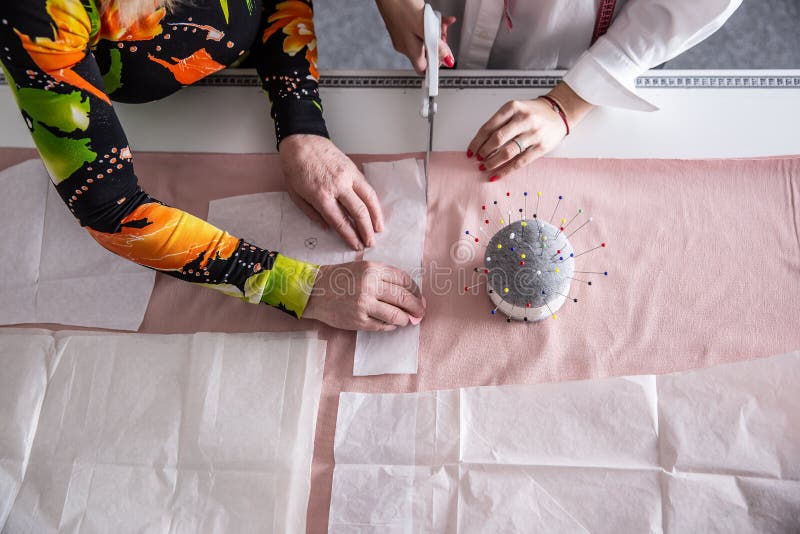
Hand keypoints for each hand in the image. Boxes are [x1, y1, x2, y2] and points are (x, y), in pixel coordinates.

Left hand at [280, 134, 382, 250]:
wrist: (301, 142)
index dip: (350, 236)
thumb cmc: (295, 168)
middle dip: (366, 230)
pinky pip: (367, 187)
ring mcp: (348, 176)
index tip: (356, 245)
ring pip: (368, 199)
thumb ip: (312, 213)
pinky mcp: (353, 169)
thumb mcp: (295, 195)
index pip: (340, 222)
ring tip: (379, 229)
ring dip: (376, 216)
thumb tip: (327, 227)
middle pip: (358, 213)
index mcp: (321, 196)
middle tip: (370, 242)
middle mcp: (337, 187)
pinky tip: (375, 210)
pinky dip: (373, 201)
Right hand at [304, 261, 425, 330]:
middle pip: (403, 298)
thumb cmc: (340, 278)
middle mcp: (370, 285)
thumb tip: (409, 293)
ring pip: (395, 314)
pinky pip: (382, 326)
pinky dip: (391, 326)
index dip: (415, 290)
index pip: (404, 280)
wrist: (314, 291)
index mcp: (373, 269)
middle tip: (420, 312)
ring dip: (406, 319)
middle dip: (416, 307)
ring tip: (408, 320)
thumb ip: (384, 277)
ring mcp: (364, 304)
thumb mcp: (363, 267)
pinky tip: (392, 324)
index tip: (419, 297)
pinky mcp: (358, 320)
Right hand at [375, 0, 456, 73]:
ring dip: (435, 32)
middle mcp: (405, 46)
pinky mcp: (403, 27)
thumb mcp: (426, 27)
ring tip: (439, 22)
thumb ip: (438, 45)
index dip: (436, 67)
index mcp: (410, 50)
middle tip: (443, 34)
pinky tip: (435, 18)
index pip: (424, 69)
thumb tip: (447, 58)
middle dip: (438, 44)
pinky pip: (420, 31)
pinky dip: (429, 26)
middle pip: (426, 53)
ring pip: (424, 40)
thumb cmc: (402, 6)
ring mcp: (403, 36)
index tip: (445, 61)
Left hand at [467, 82, 593, 180]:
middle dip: (484, 152)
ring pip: (507, 152)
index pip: (489, 127)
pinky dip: (505, 170)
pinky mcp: (541, 147)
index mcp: (513, 107)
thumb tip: (481, 143)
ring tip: (485, 167)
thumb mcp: (515, 109)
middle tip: (478, 159)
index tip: (471, 150)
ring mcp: (533, 133)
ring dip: (492, 162)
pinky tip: (496, 175)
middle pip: (497, 139)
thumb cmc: (534, 112)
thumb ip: (500, 122)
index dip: (477, 141)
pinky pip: (520, 162)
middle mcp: (523, 119)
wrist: (560, 112)